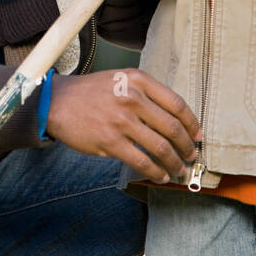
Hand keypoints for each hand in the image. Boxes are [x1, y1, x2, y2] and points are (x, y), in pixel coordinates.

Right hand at [46, 68, 199, 181]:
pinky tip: (160, 175)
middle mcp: (133, 98)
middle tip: (191, 156)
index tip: (198, 135)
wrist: (57, 101)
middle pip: (173, 127)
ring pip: (160, 147)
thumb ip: (146, 92)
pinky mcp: (110, 141)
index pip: (177, 104)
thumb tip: (174, 118)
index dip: (192, 123)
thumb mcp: (121, 79)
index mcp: (138, 80)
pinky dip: (156, 172)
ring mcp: (121, 120)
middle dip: (187, 146)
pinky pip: (142, 161)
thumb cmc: (91, 92)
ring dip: (174, 163)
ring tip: (178, 170)